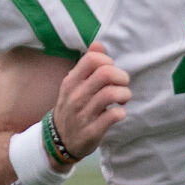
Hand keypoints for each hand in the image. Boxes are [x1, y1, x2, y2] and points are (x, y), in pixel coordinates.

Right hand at [52, 40, 130, 159]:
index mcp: (72, 81)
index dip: (109, 62)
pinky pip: (113, 116)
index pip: (93, 59)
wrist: (59, 139)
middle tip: (122, 85)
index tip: (111, 71)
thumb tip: (98, 44)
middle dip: (122, 77)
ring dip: (124, 94)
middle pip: (106, 74)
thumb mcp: (74, 84)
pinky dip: (121, 113)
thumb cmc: (73, 107)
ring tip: (123, 99)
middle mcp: (76, 96)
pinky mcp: (92, 131)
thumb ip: (87, 64)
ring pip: (111, 94)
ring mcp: (84, 114)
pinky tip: (119, 113)